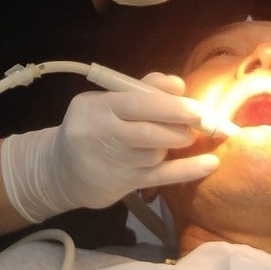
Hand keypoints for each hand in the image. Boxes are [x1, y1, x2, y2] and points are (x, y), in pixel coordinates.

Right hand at [2, 74, 216, 223]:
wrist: (60, 169)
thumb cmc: (92, 127)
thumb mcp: (107, 101)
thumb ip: (143, 89)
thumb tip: (179, 85)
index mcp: (97, 106)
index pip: (138, 103)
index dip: (171, 106)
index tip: (198, 109)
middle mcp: (101, 133)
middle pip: (148, 132)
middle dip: (180, 127)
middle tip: (198, 124)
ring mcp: (111, 161)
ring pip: (155, 154)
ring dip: (173, 146)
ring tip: (177, 140)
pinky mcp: (122, 184)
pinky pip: (161, 176)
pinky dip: (188, 170)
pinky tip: (210, 164)